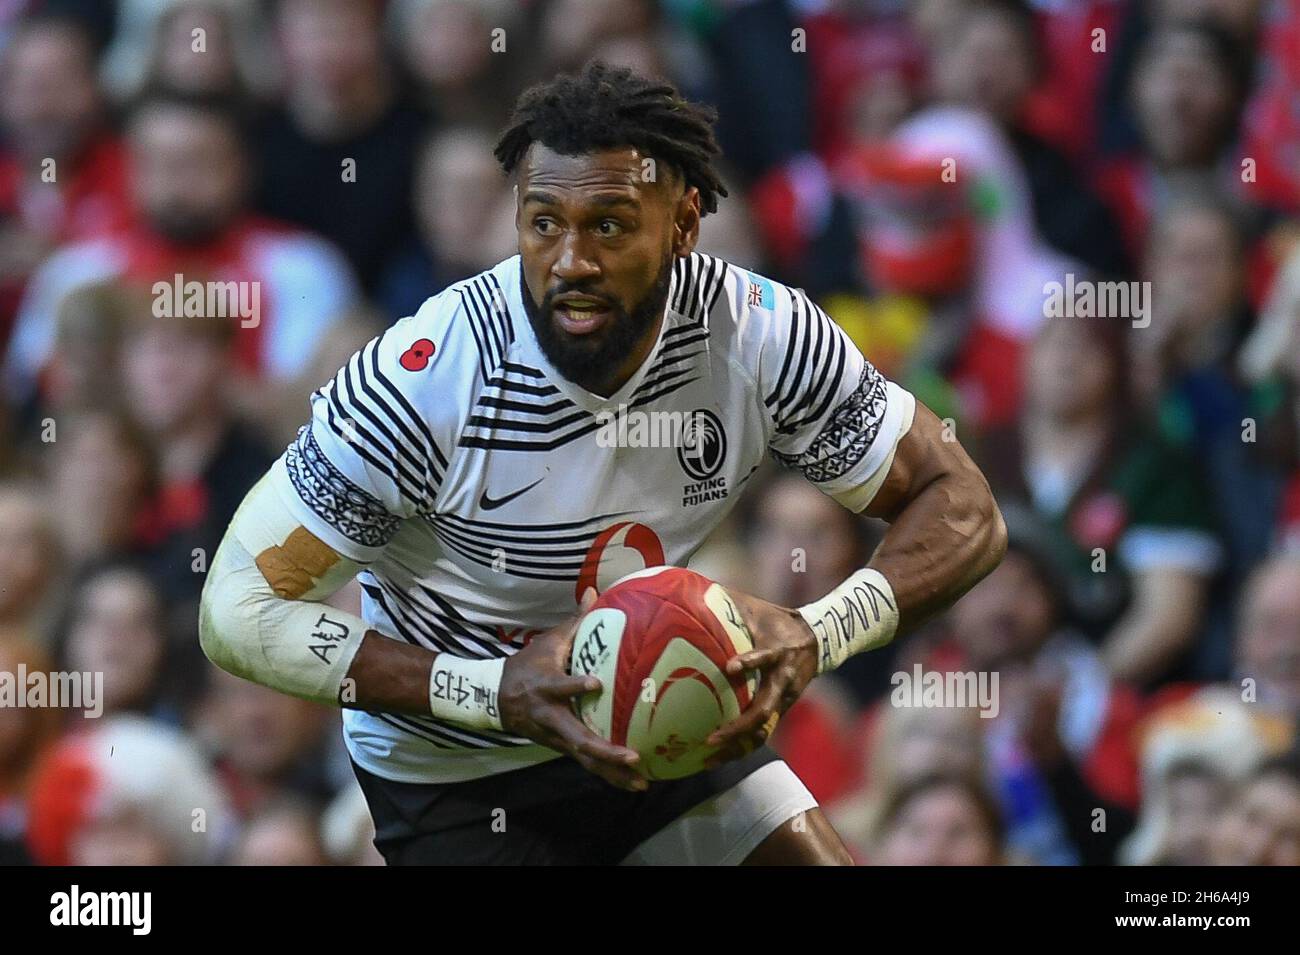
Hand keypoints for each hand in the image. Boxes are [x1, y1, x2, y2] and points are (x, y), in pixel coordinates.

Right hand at [498, 594, 646, 790]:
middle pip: (577, 738)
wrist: (493, 698)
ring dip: (612, 773)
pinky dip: (608, 775)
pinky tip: (633, 784)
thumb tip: (594, 592)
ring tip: (641, 784)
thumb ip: (574, 621)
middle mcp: (552, 718)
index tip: (595, 682)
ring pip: (584, 759)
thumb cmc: (526, 666)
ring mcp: (556, 737)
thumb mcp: (547, 642)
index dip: (575, 686)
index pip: (560, 688)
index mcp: (546, 688)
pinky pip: (586, 764)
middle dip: (604, 750)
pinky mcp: (561, 747)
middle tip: (633, 757)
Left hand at [704, 590, 818, 766]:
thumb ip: (731, 605)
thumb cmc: (779, 621)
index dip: (750, 662)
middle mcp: (784, 681)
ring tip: (709, 760)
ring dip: (737, 748)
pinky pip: (761, 735)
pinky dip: (740, 748)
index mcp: (779, 652)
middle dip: (738, 727)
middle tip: (711, 738)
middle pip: (764, 710)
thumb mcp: (759, 611)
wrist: (819, 639)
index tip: (730, 667)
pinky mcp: (781, 711)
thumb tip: (696, 591)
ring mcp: (784, 700)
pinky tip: (716, 759)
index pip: (766, 657)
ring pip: (763, 731)